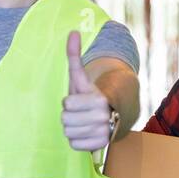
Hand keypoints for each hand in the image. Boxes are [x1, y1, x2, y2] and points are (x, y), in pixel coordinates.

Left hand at [62, 30, 113, 150]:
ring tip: (82, 121)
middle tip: (80, 112)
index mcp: (99, 99)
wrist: (113, 112)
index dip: (69, 101)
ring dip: (72, 127)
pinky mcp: (100, 145)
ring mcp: (103, 133)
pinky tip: (84, 132)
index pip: (67, 104)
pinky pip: (74, 144)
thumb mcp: (81, 77)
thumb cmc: (90, 94)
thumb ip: (74, 55)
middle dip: (70, 115)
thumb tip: (73, 32)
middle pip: (65, 119)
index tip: (79, 99)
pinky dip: (76, 139)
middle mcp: (103, 117)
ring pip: (68, 132)